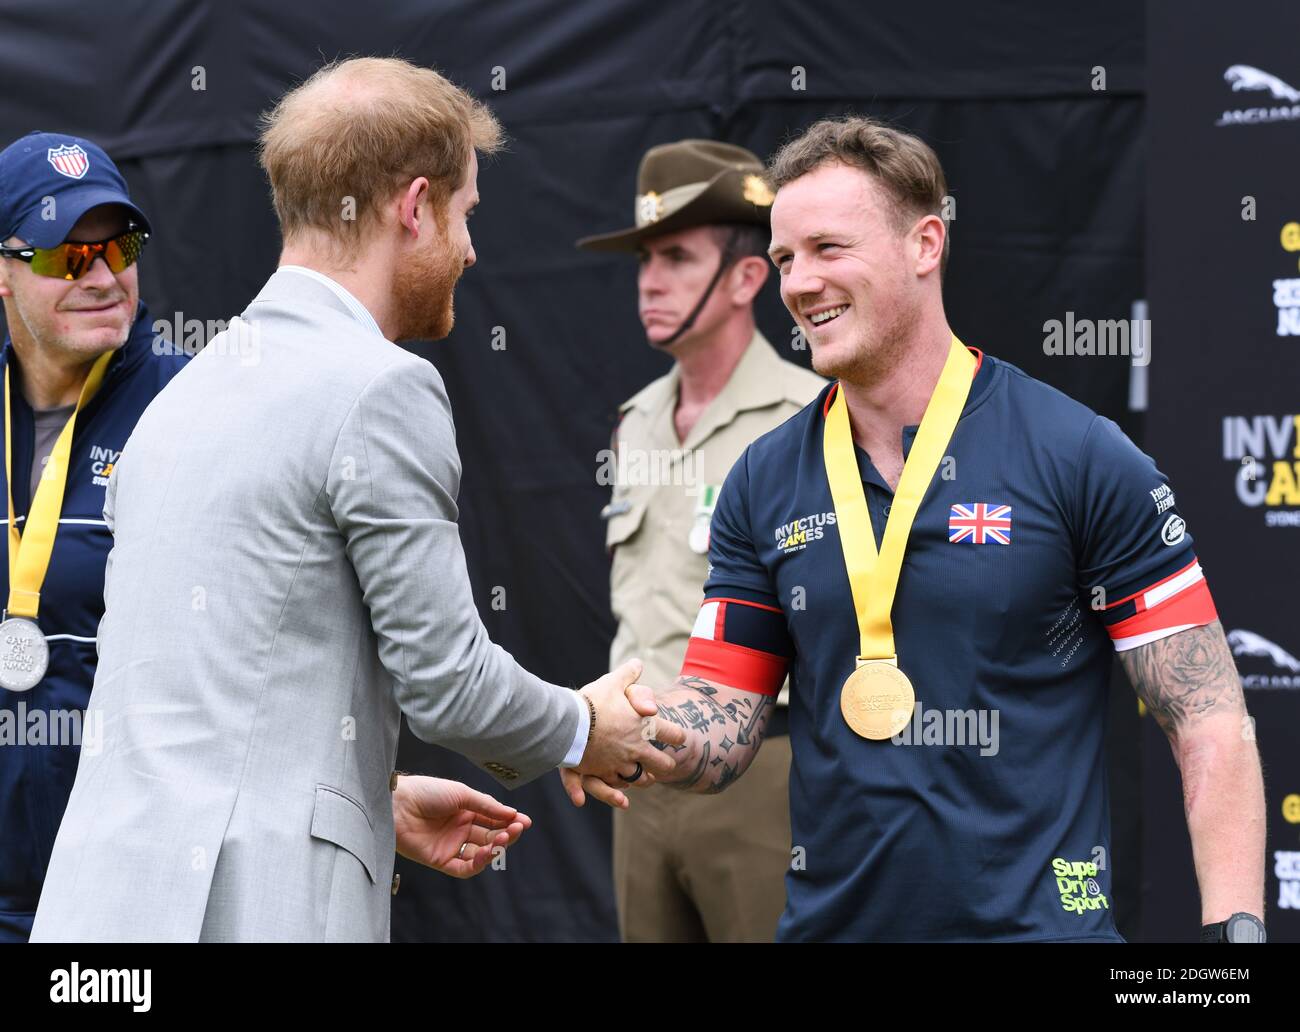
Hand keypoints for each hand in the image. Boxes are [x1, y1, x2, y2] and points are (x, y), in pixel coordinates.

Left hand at [392, 775, 530, 877]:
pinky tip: (488, 852)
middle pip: (490, 836)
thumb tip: (512, 813)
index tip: (524, 821)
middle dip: (505, 833)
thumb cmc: (426, 792)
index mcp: (466, 811)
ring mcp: (451, 845)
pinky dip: (478, 863)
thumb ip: (487, 806)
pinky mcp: (440, 860)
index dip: (509, 821)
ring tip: (502, 838)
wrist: (397, 804)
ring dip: (494, 848)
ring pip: (480, 853)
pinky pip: (464, 867)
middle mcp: (460, 829)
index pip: (493, 820)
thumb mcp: (462, 794)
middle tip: (515, 829)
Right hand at [562, 660, 685, 807]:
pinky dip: (613, 792)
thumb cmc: (593, 701)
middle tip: (665, 765)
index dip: (677, 735)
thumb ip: (628, 674)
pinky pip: (612, 787)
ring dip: (643, 780)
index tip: (679, 737)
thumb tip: (638, 663)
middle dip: (665, 765)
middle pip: (662, 764)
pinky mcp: (601, 774)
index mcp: (645, 727)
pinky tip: (618, 796)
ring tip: (644, 778)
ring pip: (639, 779)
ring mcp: (619, 764)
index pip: (672, 734)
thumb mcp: (612, 682)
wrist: (569, 723)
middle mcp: (636, 749)